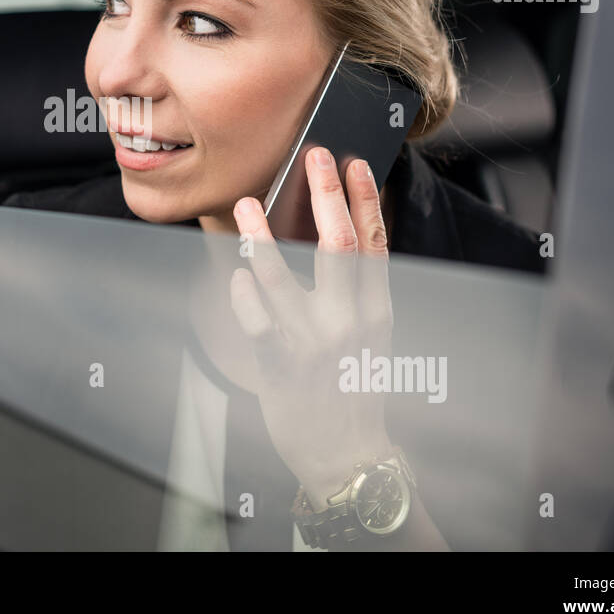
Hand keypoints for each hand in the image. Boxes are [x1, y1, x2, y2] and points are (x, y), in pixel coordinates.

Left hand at [229, 146, 394, 502]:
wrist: (347, 456)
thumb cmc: (354, 389)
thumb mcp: (371, 337)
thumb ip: (357, 291)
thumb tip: (337, 234)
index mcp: (376, 312)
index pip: (375, 244)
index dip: (365, 199)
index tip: (354, 163)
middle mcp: (348, 322)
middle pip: (338, 246)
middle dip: (325, 196)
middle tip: (313, 157)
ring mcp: (313, 344)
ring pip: (284, 277)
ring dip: (262, 236)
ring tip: (245, 204)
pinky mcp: (280, 366)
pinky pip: (257, 322)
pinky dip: (245, 294)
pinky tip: (236, 273)